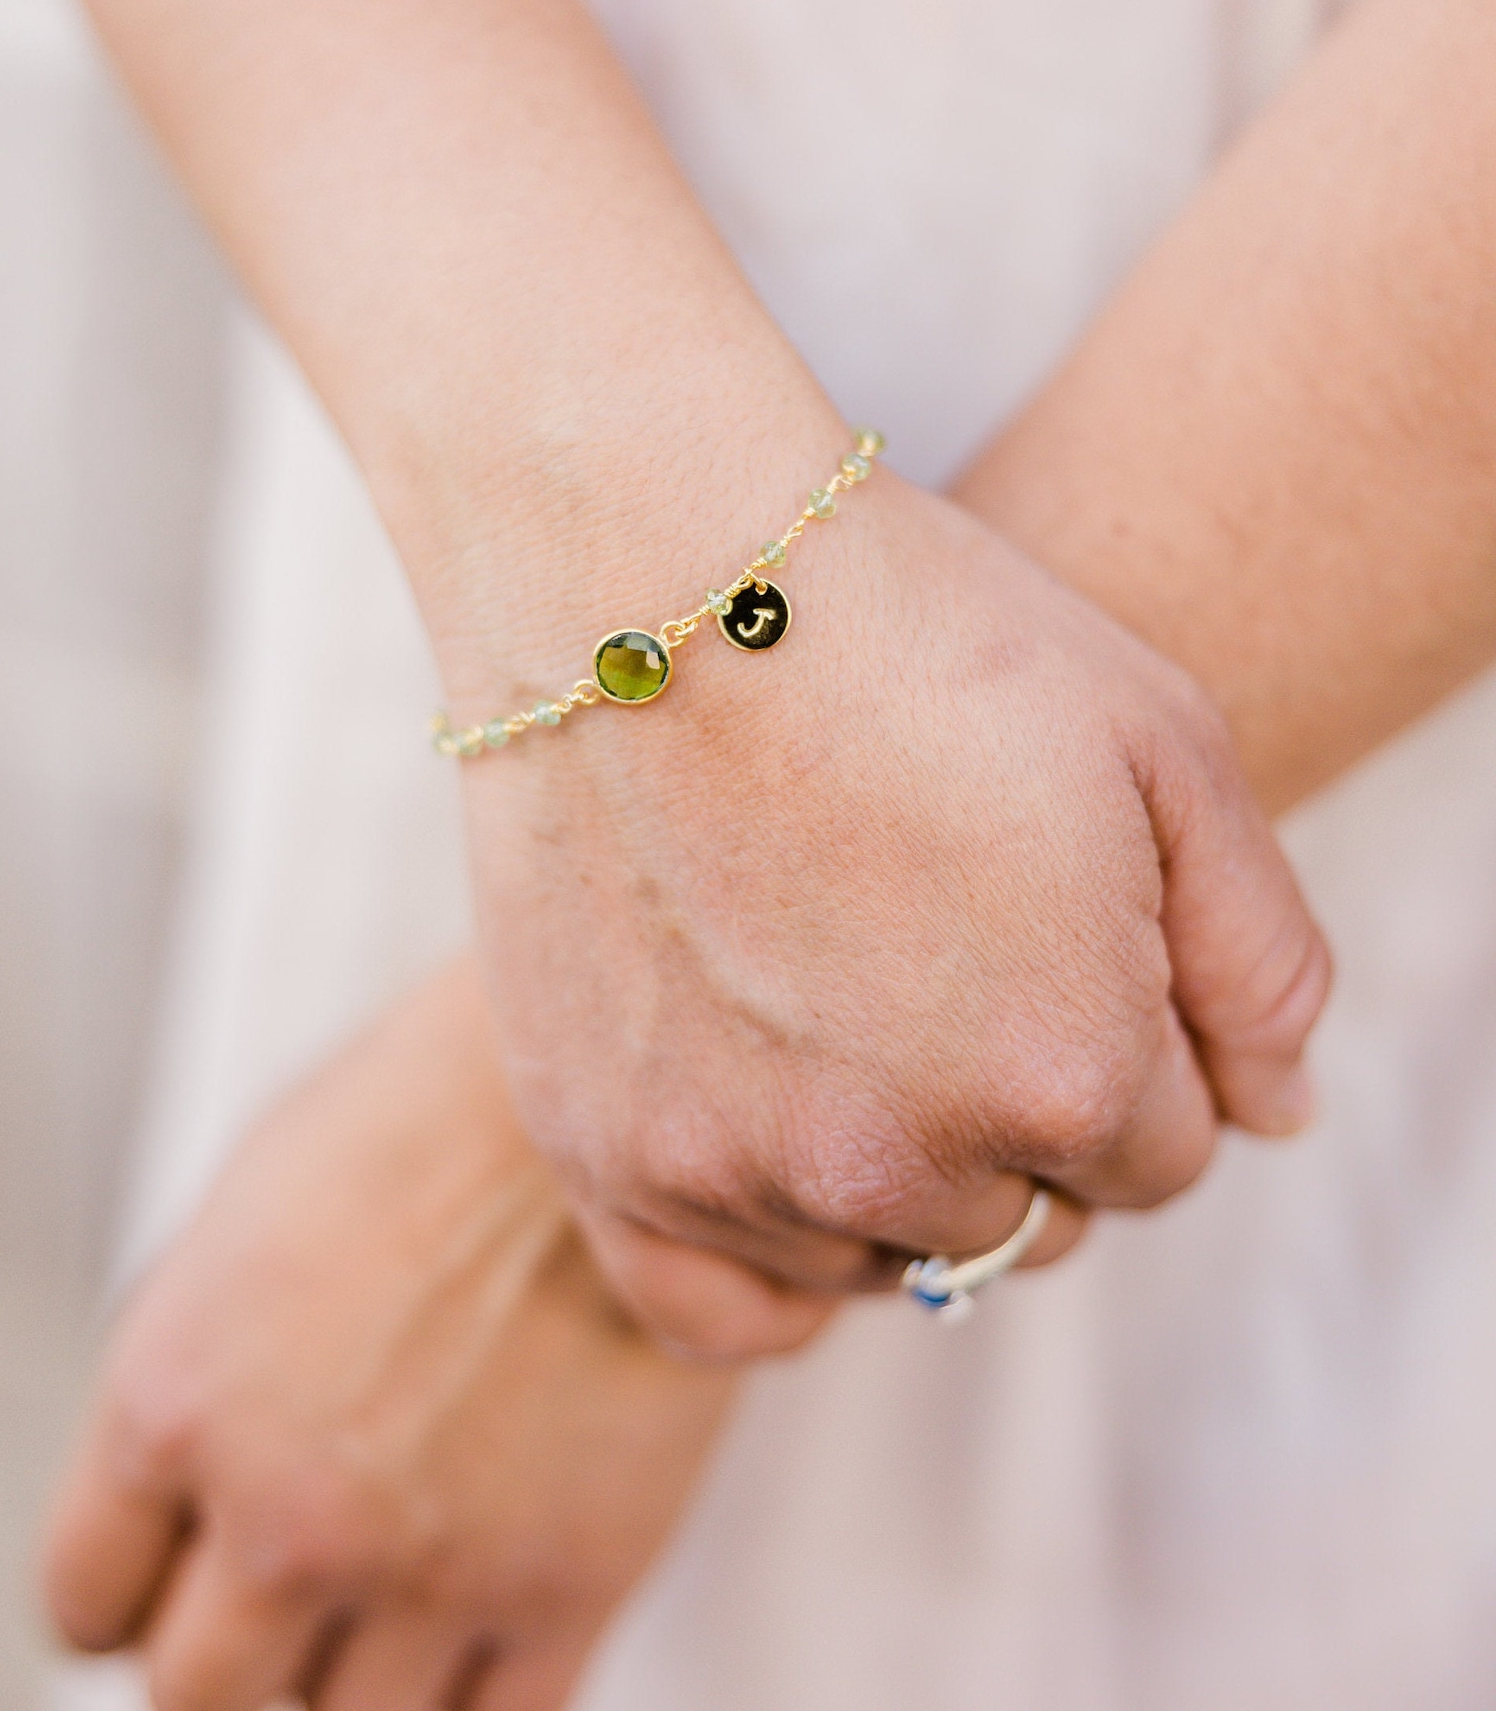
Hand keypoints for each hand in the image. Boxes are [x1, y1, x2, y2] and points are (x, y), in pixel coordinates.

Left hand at [43, 961, 735, 1710]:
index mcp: (177, 1397)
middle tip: (278, 1596)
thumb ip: (192, 1370)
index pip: (85, 1597)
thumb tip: (176, 1486)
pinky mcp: (572, 1584)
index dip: (126, 1589)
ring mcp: (431, 1560)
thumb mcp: (249, 1209)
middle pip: (194, 1699)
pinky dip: (470, 1700)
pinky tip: (478, 1618)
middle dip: (228, 1652)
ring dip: (349, 1680)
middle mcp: (284, 1504)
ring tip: (390, 1589)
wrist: (623, 1080)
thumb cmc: (435, 1111)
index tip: (167, 1581)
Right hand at [465, 471, 1330, 1358]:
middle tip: (952, 950)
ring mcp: (738, 1169)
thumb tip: (1277, 1116)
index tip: (1060, 931)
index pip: (1164, 1154)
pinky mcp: (606, 1154)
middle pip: (1032, 1217)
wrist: (644, 569)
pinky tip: (787, 1163)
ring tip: (853, 999)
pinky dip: (778, 1262)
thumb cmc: (911, 628)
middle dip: (1027, 1110)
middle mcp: (903, 1158)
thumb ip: (1260, 960)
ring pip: (891, 1254)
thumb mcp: (1162, 739)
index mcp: (1067, 1068)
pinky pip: (724, 1313)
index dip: (1132, 1036)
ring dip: (904, 1166)